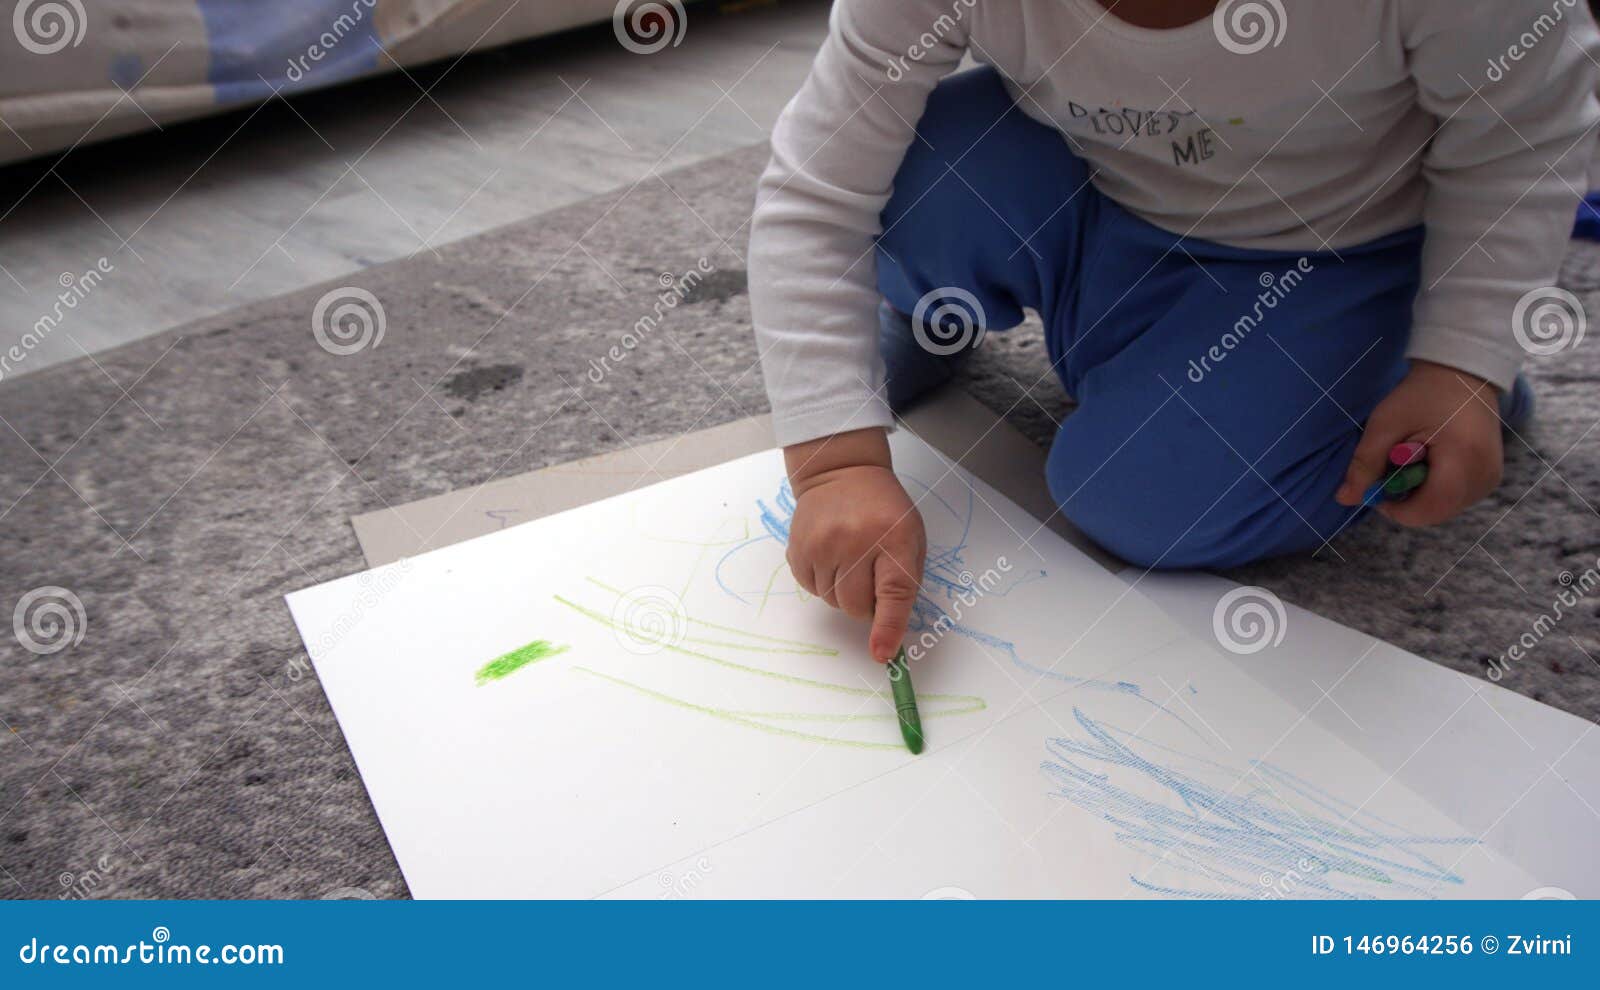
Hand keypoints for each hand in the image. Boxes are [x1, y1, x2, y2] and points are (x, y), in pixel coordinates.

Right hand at [784, 428, 926, 661]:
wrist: (841, 472)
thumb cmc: (883, 510)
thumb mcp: (910, 537)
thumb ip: (904, 582)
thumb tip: (889, 635)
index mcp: (893, 539)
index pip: (893, 592)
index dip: (888, 627)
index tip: (883, 654)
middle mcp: (854, 542)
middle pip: (856, 605)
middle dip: (866, 606)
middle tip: (871, 580)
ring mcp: (822, 544)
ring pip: (832, 601)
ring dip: (844, 593)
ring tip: (851, 562)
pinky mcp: (798, 549)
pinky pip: (812, 589)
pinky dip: (823, 583)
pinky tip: (832, 558)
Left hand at [1335, 360, 1503, 526]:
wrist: (1461, 374)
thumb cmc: (1421, 394)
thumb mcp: (1385, 424)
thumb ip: (1365, 464)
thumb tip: (1344, 499)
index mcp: (1463, 459)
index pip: (1429, 509)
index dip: (1397, 509)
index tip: (1378, 490)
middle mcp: (1485, 474)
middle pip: (1437, 513)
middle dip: (1408, 502)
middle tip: (1394, 470)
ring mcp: (1491, 477)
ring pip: (1447, 509)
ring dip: (1422, 496)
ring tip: (1415, 460)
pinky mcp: (1491, 476)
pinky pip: (1458, 498)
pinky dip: (1437, 490)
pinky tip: (1431, 463)